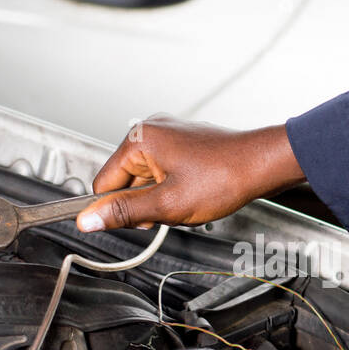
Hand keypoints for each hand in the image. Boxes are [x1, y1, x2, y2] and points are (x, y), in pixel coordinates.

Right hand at [76, 115, 304, 232]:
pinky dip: (173, 187)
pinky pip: (163, 171)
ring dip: (161, 197)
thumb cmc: (222, 178)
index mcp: (139, 139)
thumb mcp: (166, 204)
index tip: (145, 219)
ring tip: (188, 199)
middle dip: (145, 202)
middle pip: (125, 181)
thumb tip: (87, 219)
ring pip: (146, 179)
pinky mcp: (182, 142)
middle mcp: (150, 130)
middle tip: (174, 208)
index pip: (103, 184)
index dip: (121, 208)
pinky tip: (194, 192)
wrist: (261, 165)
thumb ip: (124, 212)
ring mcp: (167, 134)